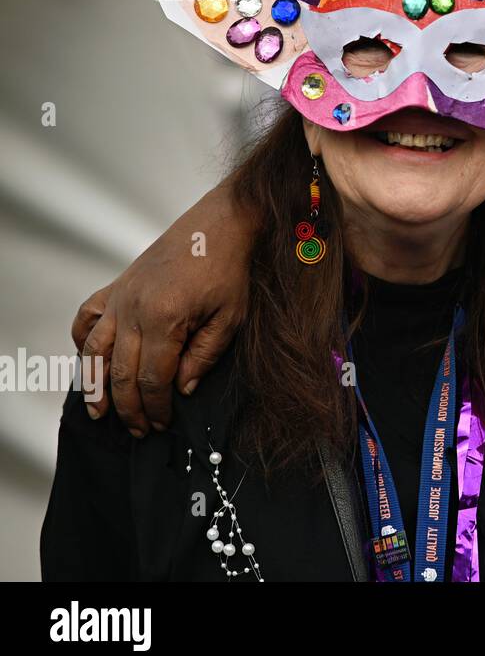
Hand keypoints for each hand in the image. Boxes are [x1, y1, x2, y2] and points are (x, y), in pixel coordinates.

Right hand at [72, 182, 252, 435]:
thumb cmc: (229, 269)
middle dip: (129, 407)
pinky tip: (90, 361)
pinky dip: (83, 341)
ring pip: (94, 350)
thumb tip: (182, 389)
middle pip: (121, 371)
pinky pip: (87, 318)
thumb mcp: (231, 317)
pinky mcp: (116, 286)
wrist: (219, 225)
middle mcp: (133, 309)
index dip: (157, 406)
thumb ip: (205, 356)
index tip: (164, 423)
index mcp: (164, 318)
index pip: (152, 377)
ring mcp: (120, 297)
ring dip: (96, 385)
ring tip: (101, 413)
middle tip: (140, 430)